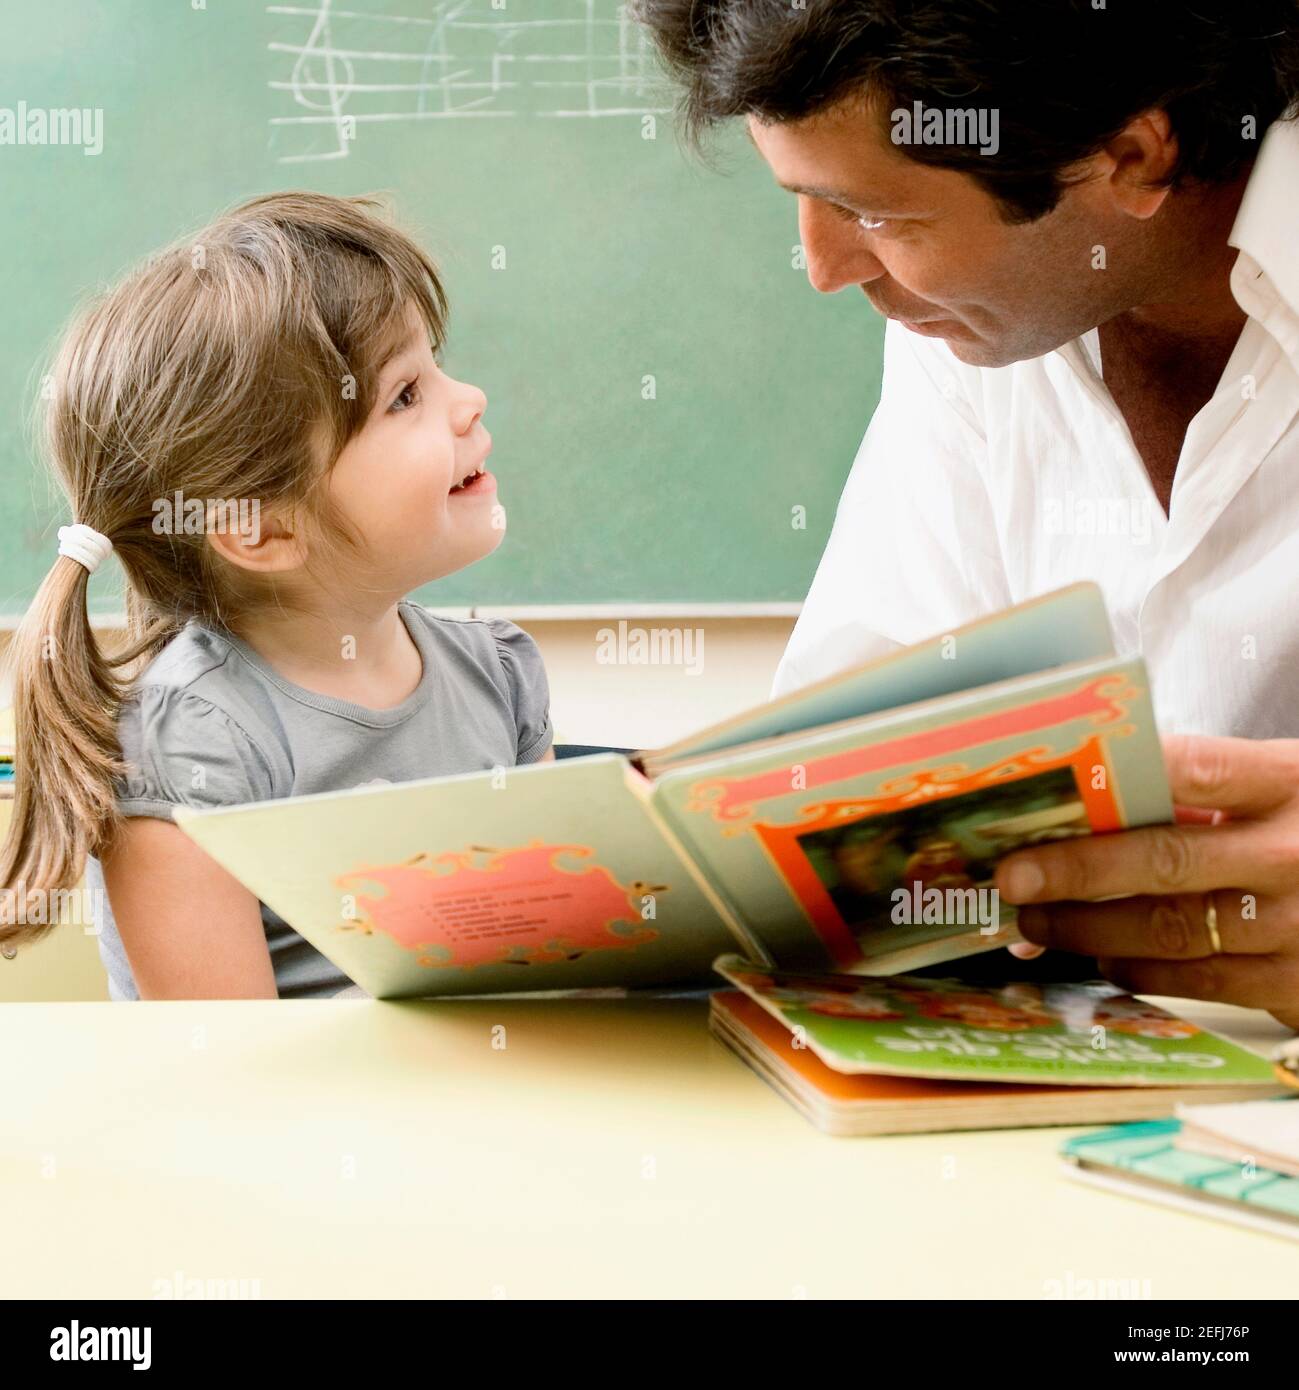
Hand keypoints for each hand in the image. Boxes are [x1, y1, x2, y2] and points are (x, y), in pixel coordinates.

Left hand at [994, 734, 1298, 1030]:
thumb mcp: (1276, 789)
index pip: (1191, 769)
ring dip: (1089, 929)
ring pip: (1171, 929)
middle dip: (1076, 870)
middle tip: (1013, 876)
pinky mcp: (1295, 983)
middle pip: (1167, 859)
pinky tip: (1103, 960)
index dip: (1114, 781)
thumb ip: (1200, 793)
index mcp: (1288, 782)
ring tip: (1036, 921)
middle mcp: (1294, 852)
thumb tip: (1081, 799)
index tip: (1044, 794)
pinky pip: (1199, 982)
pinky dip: (1138, 972)